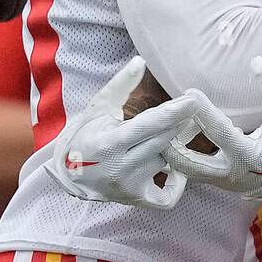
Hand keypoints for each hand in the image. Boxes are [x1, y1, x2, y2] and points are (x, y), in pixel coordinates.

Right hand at [44, 56, 195, 209]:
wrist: (68, 172)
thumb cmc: (86, 133)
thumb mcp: (99, 107)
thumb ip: (121, 85)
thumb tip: (140, 61)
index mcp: (109, 142)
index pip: (148, 125)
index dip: (173, 112)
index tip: (193, 100)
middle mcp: (119, 167)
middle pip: (163, 142)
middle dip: (181, 124)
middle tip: (193, 111)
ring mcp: (128, 187)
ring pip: (167, 162)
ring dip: (174, 147)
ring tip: (179, 133)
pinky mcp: (135, 199)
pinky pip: (166, 199)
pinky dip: (176, 186)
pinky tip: (177, 171)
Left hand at [162, 57, 261, 224]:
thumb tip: (255, 61)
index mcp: (249, 155)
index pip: (218, 131)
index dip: (202, 110)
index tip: (189, 92)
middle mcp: (232, 173)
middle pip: (187, 162)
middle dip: (171, 140)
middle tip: (163, 116)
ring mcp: (224, 183)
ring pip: (187, 168)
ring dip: (175, 147)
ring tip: (169, 122)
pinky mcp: (221, 185)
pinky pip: (195, 171)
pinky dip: (184, 154)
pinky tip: (180, 133)